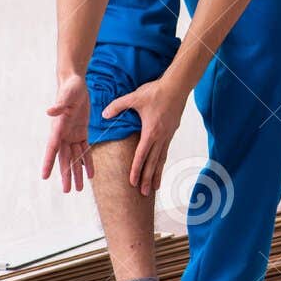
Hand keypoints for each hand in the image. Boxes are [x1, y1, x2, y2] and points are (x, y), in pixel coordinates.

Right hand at [42, 71, 93, 192]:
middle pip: (64, 158)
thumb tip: (49, 111)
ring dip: (77, 172)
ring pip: (75, 158)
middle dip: (66, 174)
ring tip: (79, 188)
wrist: (75, 83)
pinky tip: (90, 174)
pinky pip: (84, 150)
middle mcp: (63, 134)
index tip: (44, 176)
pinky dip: (87, 162)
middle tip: (68, 191)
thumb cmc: (69, 88)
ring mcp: (72, 134)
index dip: (49, 162)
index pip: (52, 148)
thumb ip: (59, 105)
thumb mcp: (66, 96)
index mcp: (58, 128)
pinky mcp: (81, 132)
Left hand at [102, 78, 184, 195]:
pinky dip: (162, 162)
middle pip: (153, 163)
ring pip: (161, 159)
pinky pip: (165, 151)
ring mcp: (168, 135)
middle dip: (148, 179)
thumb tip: (104, 114)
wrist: (177, 87)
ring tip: (155, 187)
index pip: (141, 155)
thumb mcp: (134, 97)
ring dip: (157, 174)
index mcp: (150, 132)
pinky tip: (160, 166)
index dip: (137, 170)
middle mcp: (160, 137)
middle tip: (144, 193)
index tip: (133, 183)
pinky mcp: (172, 132)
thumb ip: (118, 106)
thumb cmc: (156, 92)